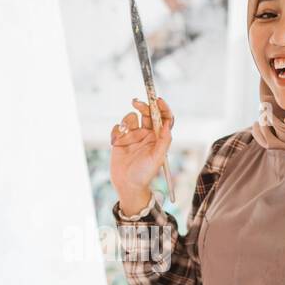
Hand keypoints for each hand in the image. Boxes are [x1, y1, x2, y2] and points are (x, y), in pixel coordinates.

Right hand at [110, 95, 173, 214]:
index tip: (158, 100)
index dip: (162, 107)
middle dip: (143, 105)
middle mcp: (147, 134)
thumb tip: (167, 123)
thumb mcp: (158, 158)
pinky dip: (116, 131)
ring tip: (125, 132)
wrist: (127, 185)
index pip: (163, 117)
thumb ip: (164, 140)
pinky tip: (116, 141)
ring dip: (127, 121)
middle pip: (147, 113)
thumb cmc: (145, 173)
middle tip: (136, 102)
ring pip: (130, 118)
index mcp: (158, 137)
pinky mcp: (120, 139)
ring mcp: (133, 136)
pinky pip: (117, 127)